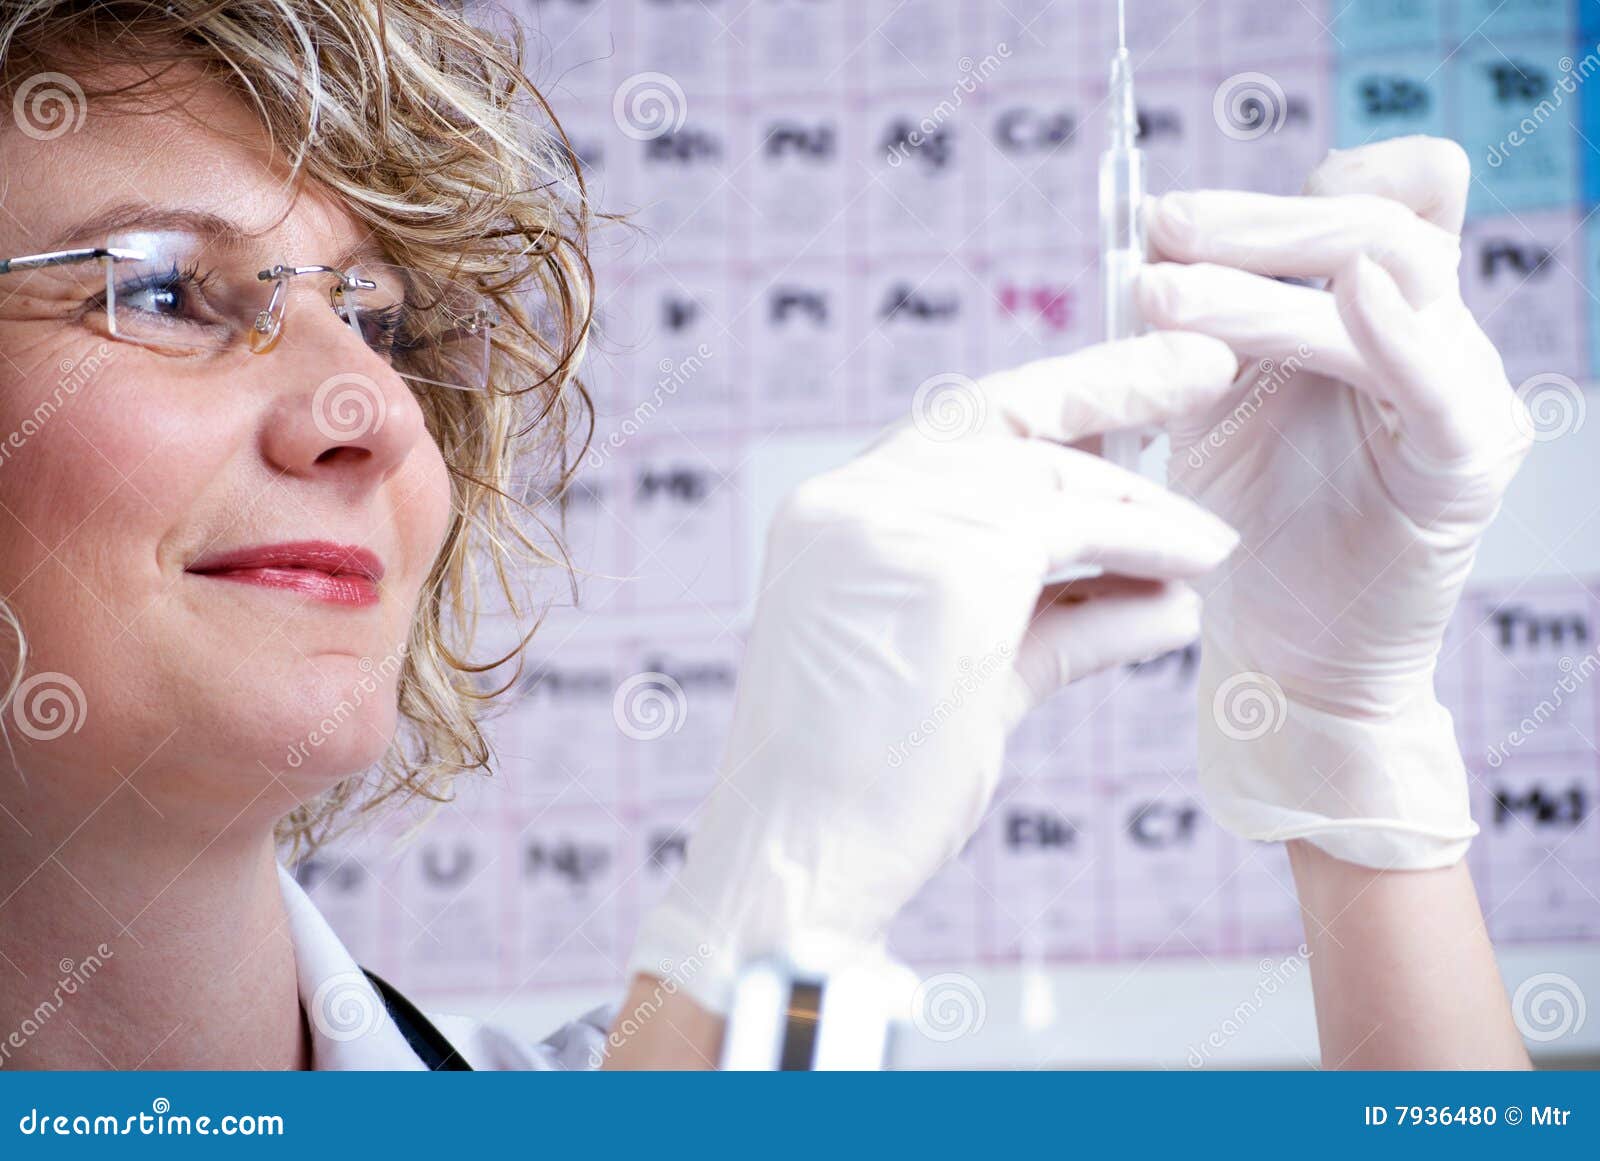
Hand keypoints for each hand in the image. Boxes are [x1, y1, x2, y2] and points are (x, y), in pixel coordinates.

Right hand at [624, 333, 1241, 1012]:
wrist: (800, 862)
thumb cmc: (868, 788)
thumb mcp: (971, 677)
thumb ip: (1060, 619)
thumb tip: (1162, 594)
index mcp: (834, 518)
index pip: (959, 428)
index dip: (1055, 402)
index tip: (1131, 391)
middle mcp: (852, 501)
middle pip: (1006, 415)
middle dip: (1117, 384)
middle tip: (1206, 366)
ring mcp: (891, 525)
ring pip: (1053, 476)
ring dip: (1146, 504)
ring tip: (1214, 540)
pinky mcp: (948, 567)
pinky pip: (1078, 531)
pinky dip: (1149, 540)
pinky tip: (1197, 565)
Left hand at [1139, 136, 1532, 868]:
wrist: (1281, 649)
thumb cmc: (1244, 522)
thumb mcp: (1212, 406)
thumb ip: (1206, 328)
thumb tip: (1153, 246)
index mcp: (1371, 310)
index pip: (1367, 199)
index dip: (1283, 194)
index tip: (1168, 219)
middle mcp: (1425, 334)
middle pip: (1371, 226)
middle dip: (1254, 225)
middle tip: (1159, 232)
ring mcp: (1456, 391)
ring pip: (1388, 287)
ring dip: (1267, 282)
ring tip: (1160, 295)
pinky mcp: (1467, 461)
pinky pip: (1442, 383)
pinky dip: (1399, 335)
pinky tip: (1348, 299)